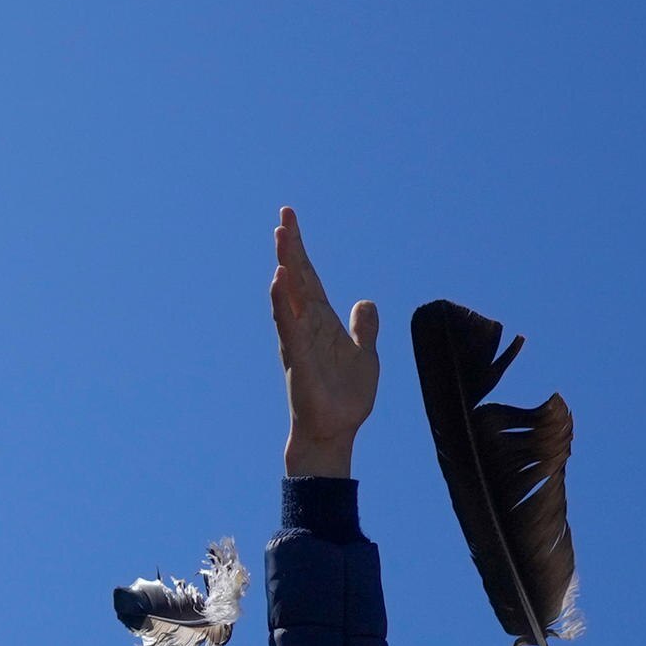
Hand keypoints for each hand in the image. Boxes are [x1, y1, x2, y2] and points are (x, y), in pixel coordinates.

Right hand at [271, 208, 380, 478]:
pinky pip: (288, 324)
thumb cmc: (345, 396)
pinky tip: (279, 279)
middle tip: (284, 215)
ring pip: (290, 295)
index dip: (300, 248)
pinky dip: (282, 301)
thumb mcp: (364, 354)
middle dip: (291, 246)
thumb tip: (366, 302)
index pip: (309, 277)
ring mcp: (299, 339)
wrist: (336, 430)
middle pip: (297, 277)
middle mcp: (306, 325)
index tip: (290, 219)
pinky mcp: (298, 357)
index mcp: (322, 322)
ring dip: (286, 265)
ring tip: (281, 237)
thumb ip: (363, 327)